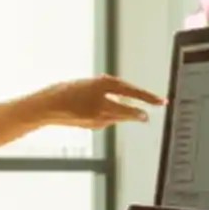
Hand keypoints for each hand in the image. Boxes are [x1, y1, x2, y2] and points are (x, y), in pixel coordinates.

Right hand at [37, 75, 164, 128]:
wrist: (47, 107)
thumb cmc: (66, 91)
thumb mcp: (89, 83)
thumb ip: (107, 88)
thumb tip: (124, 96)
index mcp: (101, 85)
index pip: (130, 90)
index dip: (147, 96)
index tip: (161, 102)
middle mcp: (102, 102)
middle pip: (128, 110)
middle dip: (138, 113)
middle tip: (147, 115)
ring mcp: (98, 116)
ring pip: (119, 116)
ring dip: (122, 113)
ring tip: (108, 108)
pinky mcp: (94, 126)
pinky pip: (108, 120)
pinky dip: (107, 116)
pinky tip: (95, 113)